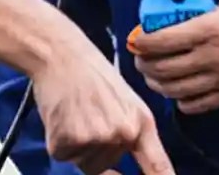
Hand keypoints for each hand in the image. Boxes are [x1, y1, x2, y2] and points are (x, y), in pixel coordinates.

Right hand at [30, 40, 174, 174]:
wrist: (62, 55)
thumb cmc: (92, 75)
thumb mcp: (125, 102)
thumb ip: (131, 134)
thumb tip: (121, 170)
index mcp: (141, 122)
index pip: (158, 165)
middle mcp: (123, 132)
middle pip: (108, 166)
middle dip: (96, 149)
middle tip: (89, 116)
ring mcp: (96, 137)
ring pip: (86, 164)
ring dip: (78, 147)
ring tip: (76, 113)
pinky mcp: (69, 140)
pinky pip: (65, 156)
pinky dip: (60, 141)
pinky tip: (63, 116)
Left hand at [129, 0, 218, 113]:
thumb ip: (209, 11)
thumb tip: (191, 15)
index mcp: (209, 28)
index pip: (160, 40)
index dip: (141, 41)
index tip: (137, 38)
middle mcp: (210, 56)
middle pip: (161, 67)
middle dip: (143, 62)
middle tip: (140, 57)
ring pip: (173, 89)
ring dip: (157, 82)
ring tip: (154, 74)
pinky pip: (195, 104)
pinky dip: (181, 101)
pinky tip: (179, 92)